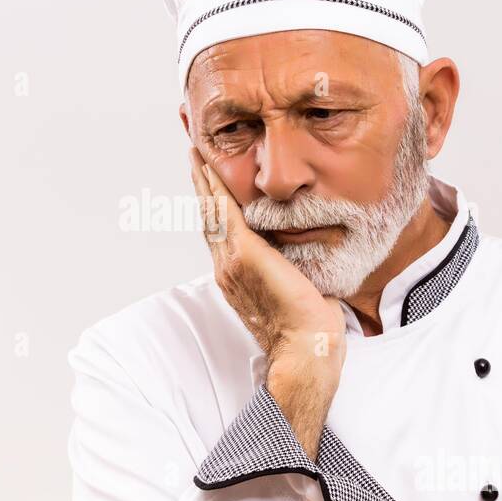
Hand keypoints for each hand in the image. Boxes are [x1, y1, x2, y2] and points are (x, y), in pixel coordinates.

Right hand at [189, 148, 345, 455]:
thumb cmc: (309, 326)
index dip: (212, 201)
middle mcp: (226, 266)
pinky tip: (208, 166)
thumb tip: (306, 250)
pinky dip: (214, 187)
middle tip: (193, 152)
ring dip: (202, 178)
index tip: (208, 177)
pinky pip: (224, 212)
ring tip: (196, 153)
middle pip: (208, 215)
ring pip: (211, 209)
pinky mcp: (244, 255)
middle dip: (200, 182)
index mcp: (236, 274)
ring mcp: (231, 261)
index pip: (220, 229)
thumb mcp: (296, 286)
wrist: (306, 348)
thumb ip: (290, 265)